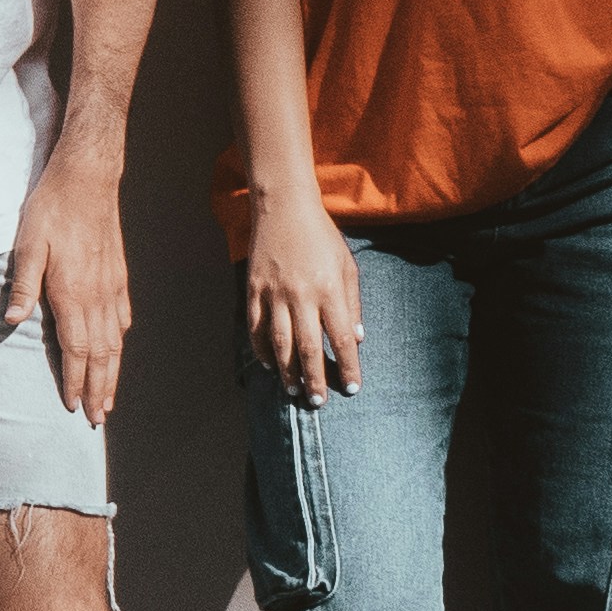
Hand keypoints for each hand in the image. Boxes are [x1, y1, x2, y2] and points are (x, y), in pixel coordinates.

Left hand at [1, 137, 130, 426]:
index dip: (76, 381)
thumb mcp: (27, 244)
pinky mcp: (118, 274)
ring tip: (110, 398)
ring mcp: (111, 286)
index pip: (76, 349)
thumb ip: (22, 285)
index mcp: (73, 293)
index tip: (74, 407)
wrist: (88, 178)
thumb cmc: (52, 208)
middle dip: (99, 389)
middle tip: (98, 419)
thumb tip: (10, 322)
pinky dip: (119, 341)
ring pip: (115, 341)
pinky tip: (117, 349)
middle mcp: (97, 295)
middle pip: (101, 354)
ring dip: (112, 373)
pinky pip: (121, 317)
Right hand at [241, 189, 365, 402]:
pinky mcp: (254, 289)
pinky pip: (256, 327)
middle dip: (315, 378)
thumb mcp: (347, 265)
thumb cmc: (321, 237)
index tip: (352, 387)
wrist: (284, 208)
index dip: (348, 365)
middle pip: (308, 347)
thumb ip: (353, 303)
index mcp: (329, 289)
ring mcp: (274, 293)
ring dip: (287, 370)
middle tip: (318, 402)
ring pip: (279, 342)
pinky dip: (261, 348)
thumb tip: (358, 339)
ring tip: (294, 389)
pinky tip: (269, 363)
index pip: (341, 337)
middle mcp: (301, 294)